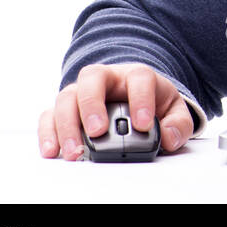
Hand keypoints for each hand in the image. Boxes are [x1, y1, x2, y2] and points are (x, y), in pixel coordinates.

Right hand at [39, 62, 195, 159]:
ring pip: (67, 98)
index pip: (138, 78)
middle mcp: (106, 79)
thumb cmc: (151, 102)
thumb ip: (178, 123)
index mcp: (136, 76)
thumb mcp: (173, 110)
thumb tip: (170, 137)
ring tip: (74, 151)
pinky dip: (48, 132)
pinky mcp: (66, 110)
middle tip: (98, 132)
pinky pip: (50, 116)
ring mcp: (82, 92)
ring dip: (67, 125)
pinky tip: (52, 151)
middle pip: (92, 79)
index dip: (141, 99)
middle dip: (92, 105)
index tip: (143, 124)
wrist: (133, 99)